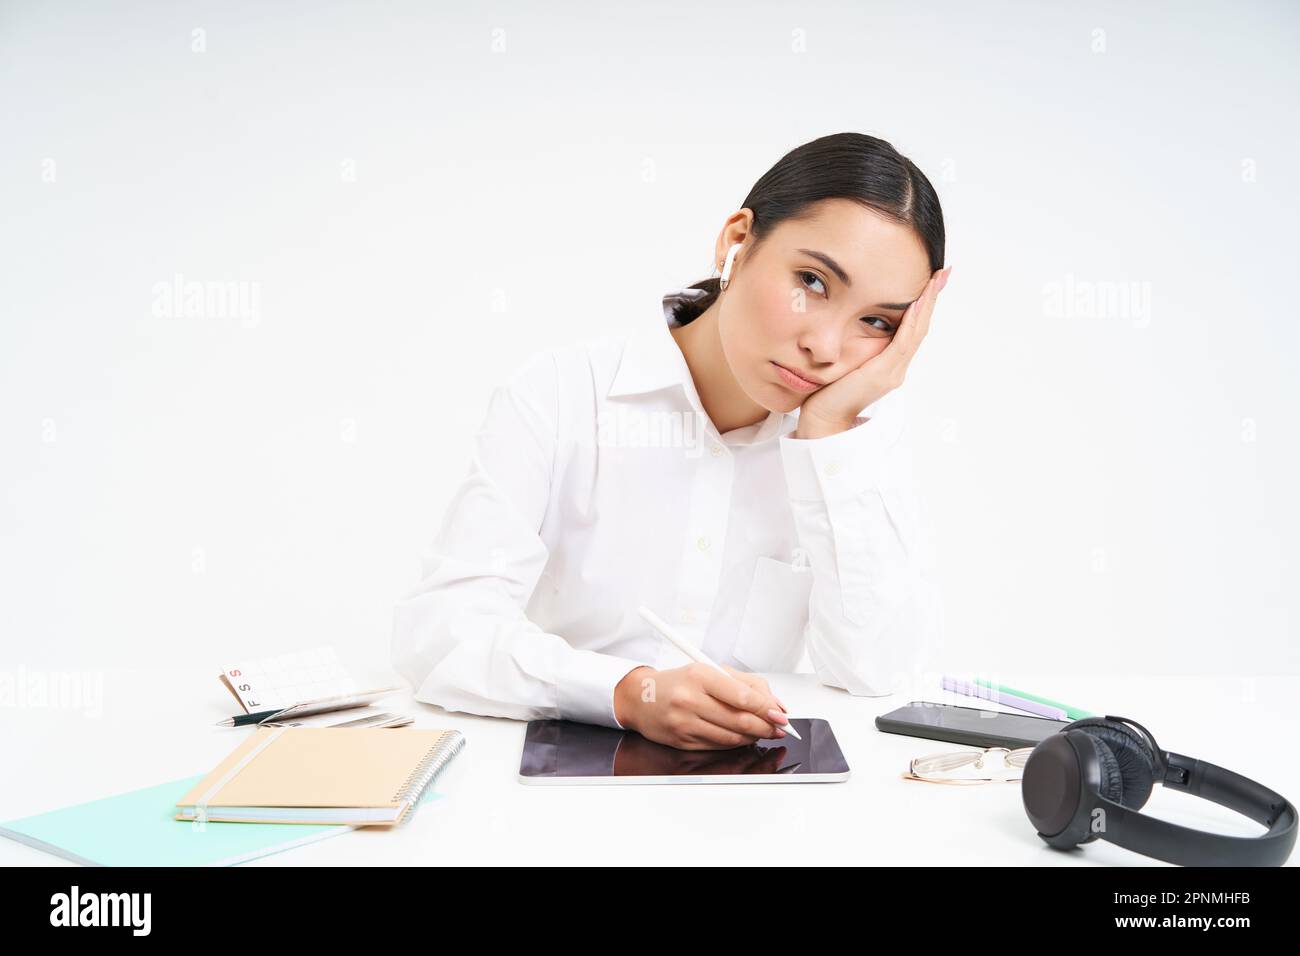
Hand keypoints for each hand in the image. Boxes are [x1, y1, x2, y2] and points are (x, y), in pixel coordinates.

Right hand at [613, 663, 789, 750]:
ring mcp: (685, 723)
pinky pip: (719, 745)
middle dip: (766, 726)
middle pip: (740, 720)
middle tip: (779, 727)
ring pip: (732, 737)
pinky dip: (736, 743)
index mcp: (700, 676)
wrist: (641, 698)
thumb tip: (774, 703)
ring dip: (753, 736)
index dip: (767, 708)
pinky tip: (742, 736)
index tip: (781, 714)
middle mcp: (690, 700)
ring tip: (762, 731)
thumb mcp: (710, 670)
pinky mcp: (682, 741)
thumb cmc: (680, 682)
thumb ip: (745, 683)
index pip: (743, 697)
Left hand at [795, 264, 951, 438]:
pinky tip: (916, 303)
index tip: (932, 281)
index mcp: (891, 365)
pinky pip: (901, 343)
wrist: (824, 420)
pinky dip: (910, 322)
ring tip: (936, 280)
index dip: (924, 305)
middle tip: (944, 272)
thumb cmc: (829, 393)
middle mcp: (897, 368)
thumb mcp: (847, 362)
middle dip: (932, 298)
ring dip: (926, 304)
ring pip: (916, 332)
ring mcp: (892, 372)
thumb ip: (857, 347)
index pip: (912, 329)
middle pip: (921, 327)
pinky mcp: (882, 374)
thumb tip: (855, 324)